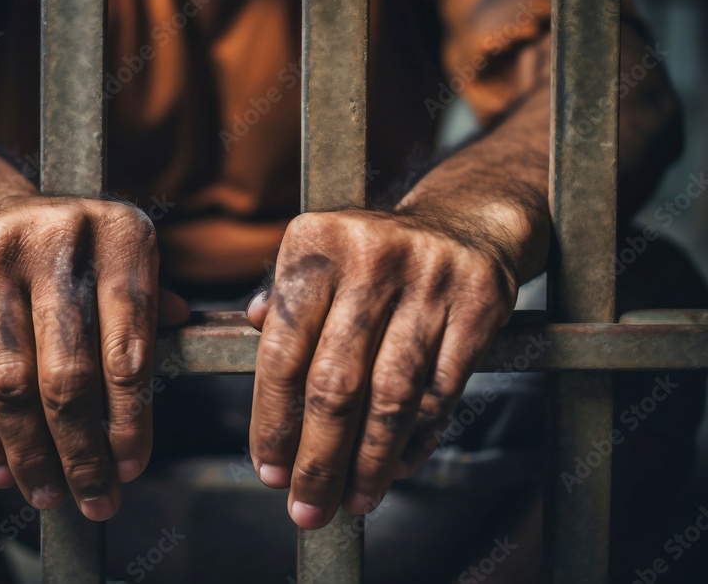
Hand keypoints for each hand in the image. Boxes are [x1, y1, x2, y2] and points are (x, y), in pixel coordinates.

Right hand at [0, 195, 188, 519]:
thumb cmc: (70, 250)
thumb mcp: (122, 258)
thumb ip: (150, 303)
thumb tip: (186, 341)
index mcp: (120, 233)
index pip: (131, 347)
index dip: (132, 419)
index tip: (132, 466)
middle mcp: (57, 237)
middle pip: (69, 374)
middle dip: (82, 451)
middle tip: (94, 497)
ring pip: (12, 384)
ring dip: (31, 454)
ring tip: (47, 494)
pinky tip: (0, 467)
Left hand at [246, 209, 517, 528]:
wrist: (463, 222)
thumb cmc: (371, 254)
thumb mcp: (318, 256)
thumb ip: (284, 297)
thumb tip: (249, 332)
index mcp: (315, 242)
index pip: (282, 349)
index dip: (272, 420)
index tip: (269, 469)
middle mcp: (370, 255)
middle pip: (335, 383)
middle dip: (318, 458)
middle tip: (307, 505)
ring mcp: (429, 279)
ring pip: (392, 396)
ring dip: (370, 462)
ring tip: (353, 500)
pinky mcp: (478, 303)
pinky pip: (442, 390)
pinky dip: (418, 439)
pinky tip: (396, 467)